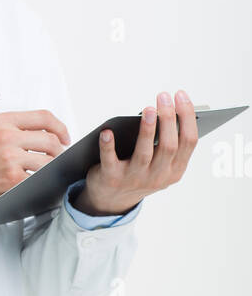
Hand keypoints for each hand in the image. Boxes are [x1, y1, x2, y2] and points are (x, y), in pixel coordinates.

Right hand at [0, 109, 70, 213]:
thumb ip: (14, 129)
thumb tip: (45, 134)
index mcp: (2, 121)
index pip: (43, 117)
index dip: (60, 127)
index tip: (64, 136)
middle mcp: (6, 137)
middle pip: (50, 140)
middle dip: (59, 152)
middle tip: (58, 158)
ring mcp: (10, 158)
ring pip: (48, 161)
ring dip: (52, 169)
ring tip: (48, 172)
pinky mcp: (12, 178)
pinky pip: (39, 179)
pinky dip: (44, 182)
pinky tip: (40, 183)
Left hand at [73, 89, 198, 215]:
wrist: (112, 199)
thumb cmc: (138, 172)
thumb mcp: (160, 163)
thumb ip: (168, 143)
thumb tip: (167, 109)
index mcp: (175, 170)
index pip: (189, 142)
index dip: (187, 117)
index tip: (180, 95)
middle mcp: (158, 177)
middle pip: (168, 146)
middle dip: (168, 119)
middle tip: (163, 96)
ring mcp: (134, 179)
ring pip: (144, 154)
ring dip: (147, 130)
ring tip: (148, 109)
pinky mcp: (112, 179)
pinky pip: (110, 161)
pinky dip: (108, 146)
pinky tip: (107, 132)